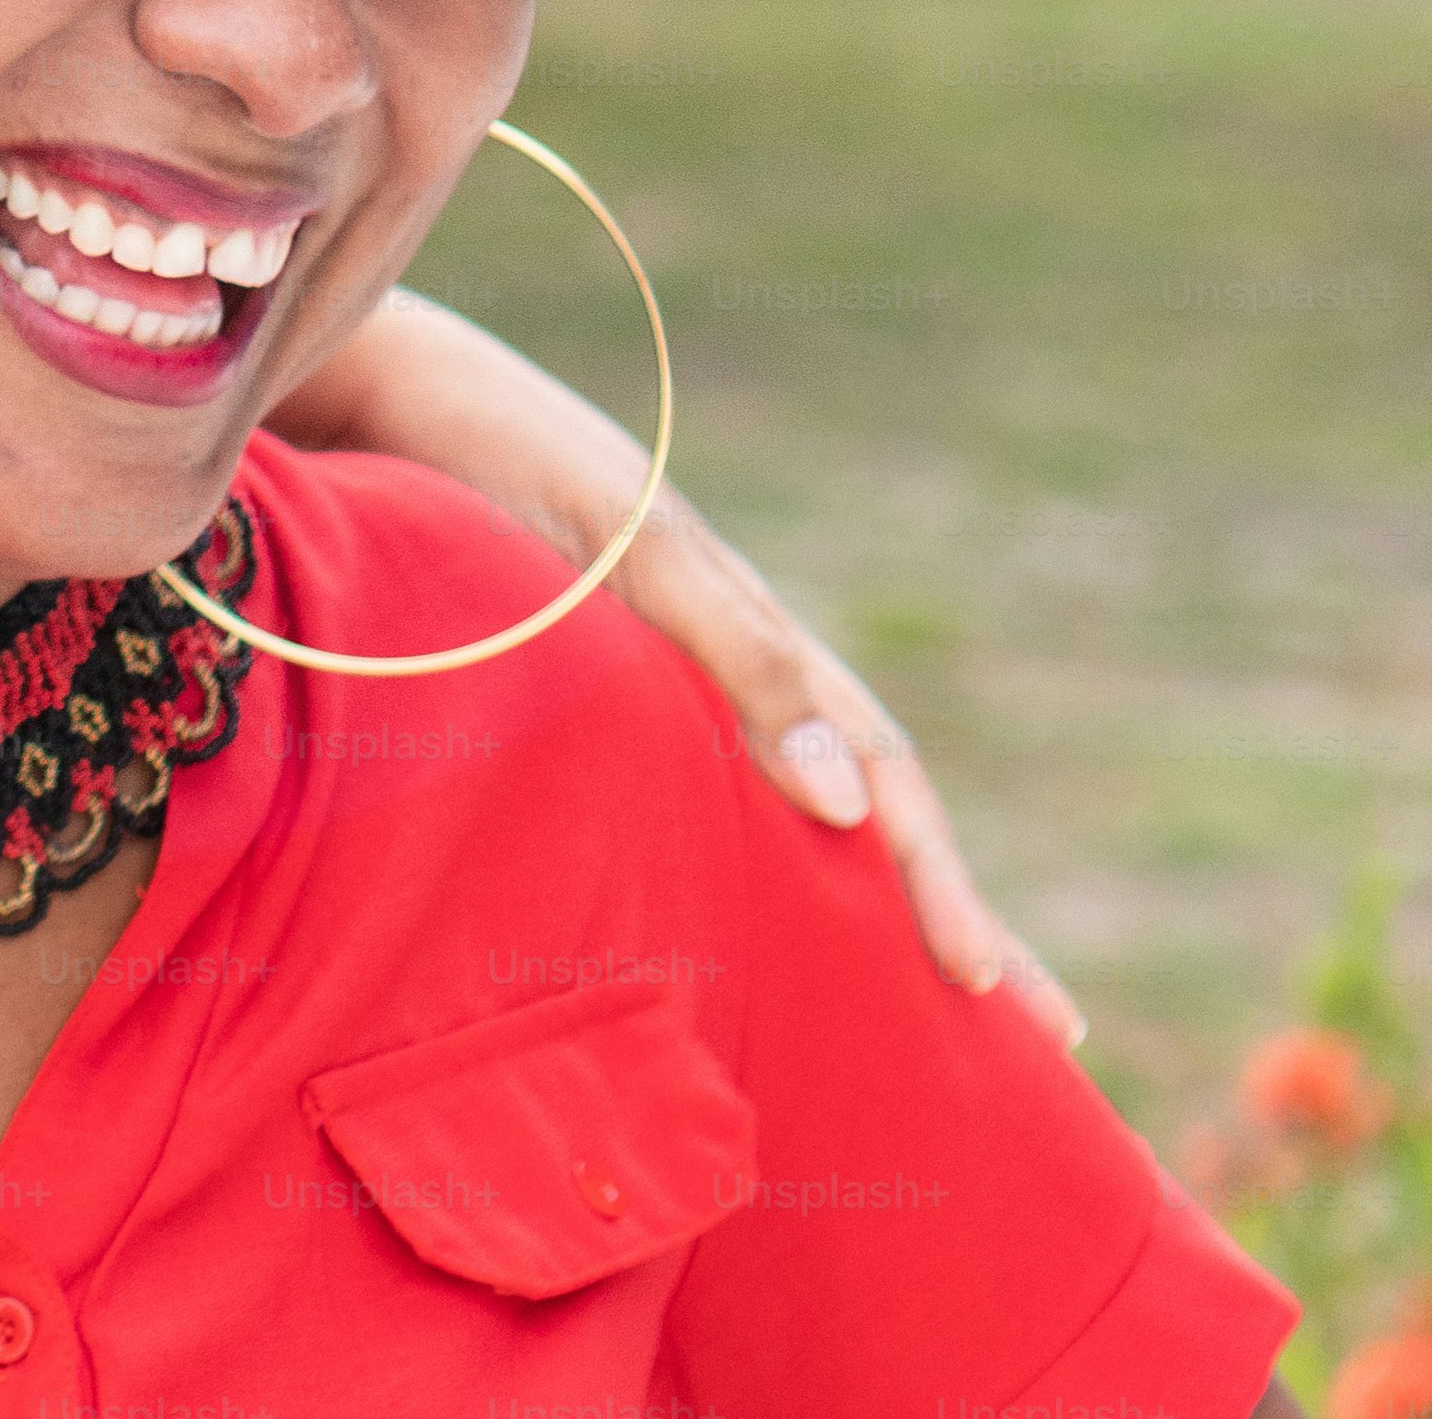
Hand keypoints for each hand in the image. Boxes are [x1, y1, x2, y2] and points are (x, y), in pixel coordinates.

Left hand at [266, 290, 1082, 1053]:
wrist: (385, 392)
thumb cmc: (494, 461)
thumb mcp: (628, 547)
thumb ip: (733, 655)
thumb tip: (846, 802)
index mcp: (748, 636)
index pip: (884, 781)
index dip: (942, 886)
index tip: (998, 996)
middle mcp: (723, 657)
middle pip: (864, 801)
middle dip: (937, 911)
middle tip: (1045, 1039)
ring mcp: (662, 667)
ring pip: (785, 800)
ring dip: (856, 902)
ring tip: (916, 1008)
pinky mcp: (588, 678)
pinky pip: (693, 782)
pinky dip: (747, 860)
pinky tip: (753, 927)